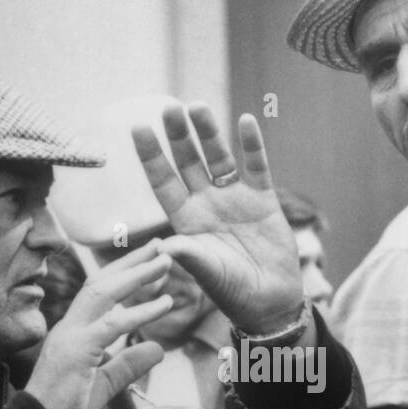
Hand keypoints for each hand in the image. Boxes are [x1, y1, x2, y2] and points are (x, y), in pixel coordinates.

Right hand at [23, 240, 172, 408]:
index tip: (148, 258)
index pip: (98, 291)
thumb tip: (157, 347)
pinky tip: (165, 304)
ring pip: (103, 294)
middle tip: (160, 245)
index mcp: (73, 332)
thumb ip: (128, 363)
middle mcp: (69, 327)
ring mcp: (70, 337)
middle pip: (100, 282)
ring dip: (136, 276)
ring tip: (165, 263)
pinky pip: (112, 325)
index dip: (123, 272)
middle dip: (131, 262)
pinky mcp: (76, 352)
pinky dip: (140, 312)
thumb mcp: (105, 384)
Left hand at [131, 103, 303, 334]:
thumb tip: (162, 245)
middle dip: (178, 136)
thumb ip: (186, 254)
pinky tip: (246, 121)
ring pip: (219, 158)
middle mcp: (207, 204)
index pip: (163, 181)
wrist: (270, 302)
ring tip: (198, 106)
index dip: (150, 155)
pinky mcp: (263, 200)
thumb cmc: (231, 291)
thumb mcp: (205, 272)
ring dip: (209, 132)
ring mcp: (235, 199)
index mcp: (186, 220)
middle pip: (188, 162)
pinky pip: (256, 166)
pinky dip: (252, 145)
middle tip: (168, 107)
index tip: (137, 127)